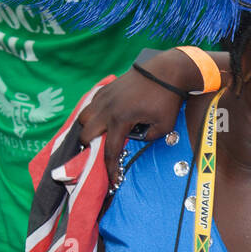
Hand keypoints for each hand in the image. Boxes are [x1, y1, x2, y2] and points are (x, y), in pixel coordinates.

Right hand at [75, 60, 194, 188]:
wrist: (166, 70)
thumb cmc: (167, 98)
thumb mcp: (164, 126)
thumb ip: (148, 138)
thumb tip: (136, 139)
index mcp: (121, 120)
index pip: (110, 151)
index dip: (110, 169)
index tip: (113, 181)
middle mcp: (107, 109)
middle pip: (85, 134)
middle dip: (91, 147)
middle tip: (101, 153)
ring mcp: (104, 97)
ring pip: (83, 117)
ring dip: (89, 129)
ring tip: (100, 135)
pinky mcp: (106, 88)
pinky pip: (91, 104)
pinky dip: (93, 114)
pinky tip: (104, 118)